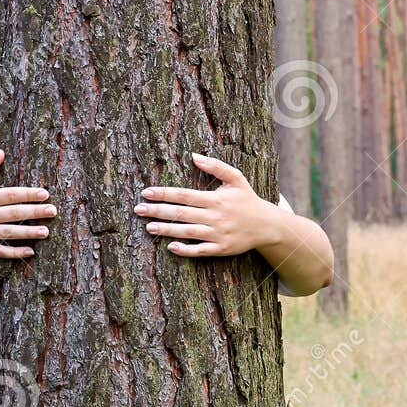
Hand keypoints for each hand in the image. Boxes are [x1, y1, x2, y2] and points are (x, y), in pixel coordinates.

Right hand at [0, 150, 55, 259]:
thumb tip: (1, 152)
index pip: (10, 194)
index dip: (28, 194)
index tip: (45, 194)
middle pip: (14, 213)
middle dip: (35, 212)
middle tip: (53, 211)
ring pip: (9, 233)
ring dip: (28, 233)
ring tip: (46, 231)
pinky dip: (14, 252)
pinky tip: (29, 251)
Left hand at [136, 153, 282, 257]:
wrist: (267, 226)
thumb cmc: (247, 200)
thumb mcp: (236, 178)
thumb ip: (216, 166)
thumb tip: (194, 155)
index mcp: (215, 199)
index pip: (184, 195)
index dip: (164, 194)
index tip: (146, 192)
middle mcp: (215, 216)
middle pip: (181, 213)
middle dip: (158, 211)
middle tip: (138, 209)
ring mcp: (217, 234)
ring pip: (187, 232)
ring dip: (166, 230)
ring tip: (148, 227)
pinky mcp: (221, 249)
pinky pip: (200, 251)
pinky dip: (186, 249)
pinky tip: (171, 247)